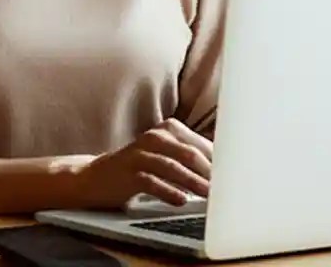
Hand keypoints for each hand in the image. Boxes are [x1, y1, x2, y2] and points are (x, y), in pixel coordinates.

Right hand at [77, 118, 213, 208]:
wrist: (95, 177)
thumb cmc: (140, 167)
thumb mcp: (166, 155)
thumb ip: (191, 158)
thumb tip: (225, 171)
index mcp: (170, 129)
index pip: (201, 145)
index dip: (219, 161)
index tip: (234, 176)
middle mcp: (156, 137)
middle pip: (189, 154)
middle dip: (209, 172)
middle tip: (225, 188)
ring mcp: (140, 154)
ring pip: (172, 167)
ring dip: (193, 182)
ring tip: (209, 195)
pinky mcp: (128, 172)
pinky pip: (152, 182)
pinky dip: (168, 191)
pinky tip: (181, 201)